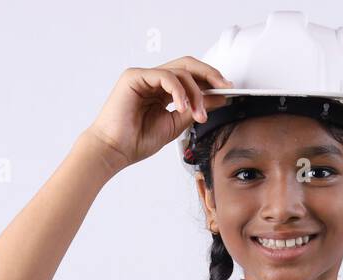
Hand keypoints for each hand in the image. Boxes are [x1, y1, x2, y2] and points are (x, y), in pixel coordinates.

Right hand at [85, 57, 231, 172]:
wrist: (115, 150)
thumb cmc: (137, 141)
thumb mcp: (176, 124)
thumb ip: (195, 109)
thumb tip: (218, 98)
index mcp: (162, 91)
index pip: (191, 77)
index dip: (210, 81)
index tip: (228, 91)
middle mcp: (154, 80)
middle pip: (188, 65)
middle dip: (210, 74)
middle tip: (225, 87)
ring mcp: (144, 76)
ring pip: (180, 71)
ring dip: (195, 93)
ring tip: (198, 114)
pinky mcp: (134, 76)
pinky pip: (165, 76)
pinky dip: (179, 91)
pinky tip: (182, 107)